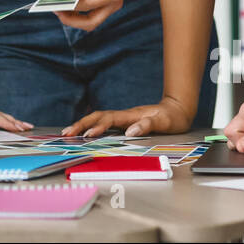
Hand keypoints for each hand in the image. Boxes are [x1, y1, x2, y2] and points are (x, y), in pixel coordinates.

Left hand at [48, 0, 145, 29]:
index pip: (87, 5)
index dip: (68, 5)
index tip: (54, 1)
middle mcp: (114, 3)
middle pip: (90, 23)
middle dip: (71, 20)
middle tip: (55, 10)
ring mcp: (112, 6)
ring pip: (91, 22)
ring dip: (75, 19)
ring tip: (60, 8)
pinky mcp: (107, 4)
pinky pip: (92, 15)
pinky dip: (79, 14)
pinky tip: (68, 6)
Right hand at [62, 97, 193, 137]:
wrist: (177, 109)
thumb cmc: (172, 117)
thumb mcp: (165, 123)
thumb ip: (148, 125)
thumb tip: (130, 131)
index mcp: (131, 115)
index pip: (110, 119)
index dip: (98, 126)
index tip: (88, 135)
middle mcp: (124, 115)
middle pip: (97, 116)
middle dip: (81, 124)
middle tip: (66, 133)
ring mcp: (123, 118)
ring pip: (98, 118)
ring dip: (82, 124)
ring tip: (67, 132)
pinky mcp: (123, 122)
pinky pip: (103, 123)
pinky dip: (90, 126)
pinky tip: (84, 132)